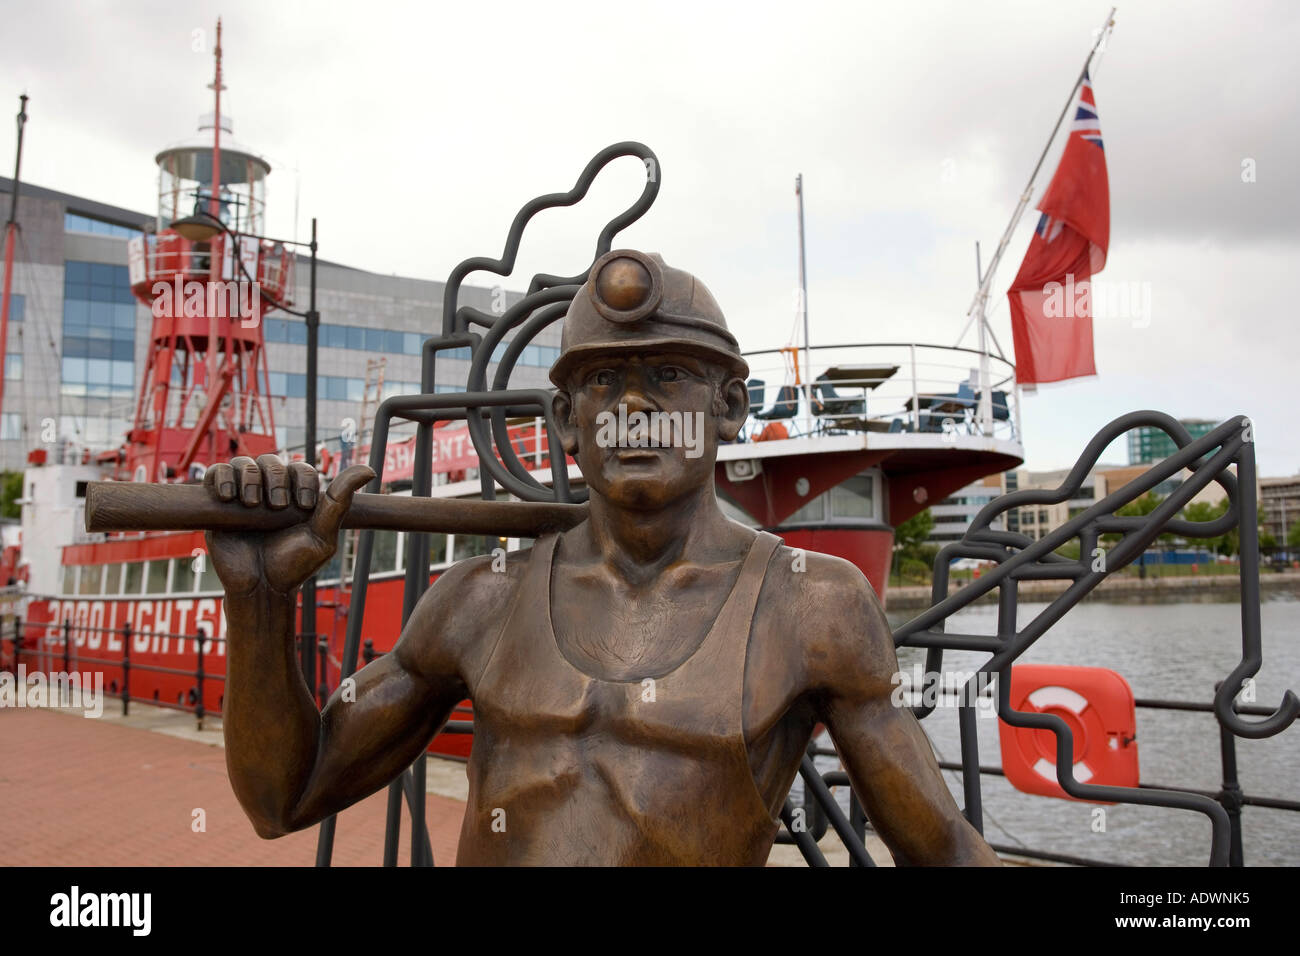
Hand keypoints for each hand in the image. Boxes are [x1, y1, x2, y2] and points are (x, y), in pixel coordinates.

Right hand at [202, 455, 373, 595]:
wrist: (261, 588)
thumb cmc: (295, 565)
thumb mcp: (323, 534)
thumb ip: (340, 500)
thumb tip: (369, 469)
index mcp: (295, 496)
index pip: (300, 468)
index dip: (302, 479)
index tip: (302, 507)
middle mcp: (269, 492)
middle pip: (270, 461)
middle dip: (275, 478)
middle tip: (279, 506)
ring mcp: (243, 497)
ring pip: (244, 464)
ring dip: (251, 478)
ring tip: (254, 504)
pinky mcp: (217, 505)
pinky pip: (215, 473)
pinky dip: (222, 476)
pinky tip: (231, 496)